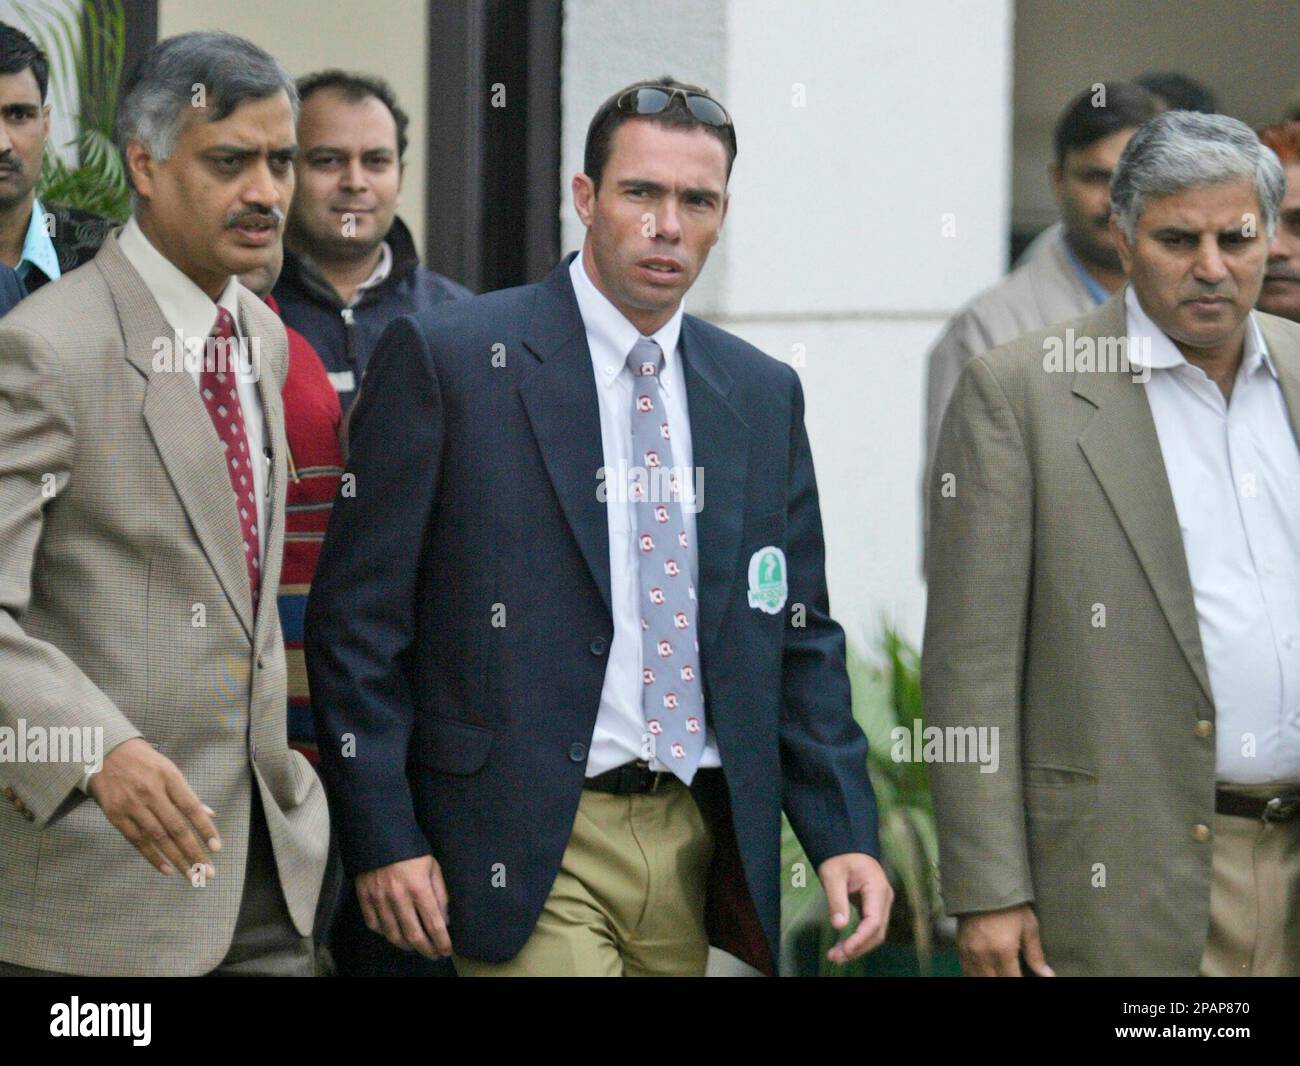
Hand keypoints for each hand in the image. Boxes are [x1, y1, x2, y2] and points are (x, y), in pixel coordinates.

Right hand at [87, 737, 219, 880]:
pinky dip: (152, 857)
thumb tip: (210, 814)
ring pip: (158, 838)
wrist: (104, 753)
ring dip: (176, 859)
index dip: (205, 829)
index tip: (217, 848)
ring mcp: (132, 805)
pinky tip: (167, 869)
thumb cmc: (145, 763)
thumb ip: (188, 794)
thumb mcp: (170, 770)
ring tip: (190, 876)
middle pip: (176, 827)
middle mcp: (151, 792)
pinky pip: (137, 840)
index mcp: (169, 777)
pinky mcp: (115, 815)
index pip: (192, 808)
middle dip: (193, 852)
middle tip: (206, 872)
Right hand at [355, 855, 451, 957]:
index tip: (447, 950)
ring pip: (393, 934)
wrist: (379, 834)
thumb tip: (445, 920)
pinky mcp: (364, 898)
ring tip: (416, 947)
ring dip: (407, 946)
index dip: (442, 941)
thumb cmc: (412, 850)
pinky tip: (394, 933)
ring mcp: (379, 899)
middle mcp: (398, 897)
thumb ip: (440, 894)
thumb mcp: (433, 866)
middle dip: (427, 949)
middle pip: (413, 935)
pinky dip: (385, 934)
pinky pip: (374, 925)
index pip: (434, 923)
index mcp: (419, 887)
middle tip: (434, 954)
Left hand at [818, 852, 893, 962]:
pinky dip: (859, 939)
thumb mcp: (832, 875)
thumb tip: (839, 926)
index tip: (845, 950)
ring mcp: (882, 903)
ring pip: (875, 932)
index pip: (874, 921)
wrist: (846, 846)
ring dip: (858, 946)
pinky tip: (845, 947)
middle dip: (858, 947)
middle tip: (835, 957)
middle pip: (877, 931)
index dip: (860, 938)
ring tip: (837, 956)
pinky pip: (871, 928)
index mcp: (877, 888)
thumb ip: (836, 900)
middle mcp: (884, 898)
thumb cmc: (839, 857)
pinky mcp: (875, 907)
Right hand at [957, 903, 1054, 975]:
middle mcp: (983, 956)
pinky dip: (974, 975)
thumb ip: (1036, 954)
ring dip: (988, 979)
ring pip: (977, 978)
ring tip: (998, 974)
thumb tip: (1047, 975)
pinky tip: (983, 974)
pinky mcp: (959, 947)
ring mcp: (969, 952)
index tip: (1024, 978)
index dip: (1020, 982)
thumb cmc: (1010, 904)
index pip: (1012, 980)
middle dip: (1004, 980)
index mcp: (1003, 951)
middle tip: (1011, 974)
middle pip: (993, 982)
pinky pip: (965, 970)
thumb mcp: (1028, 926)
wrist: (983, 884)